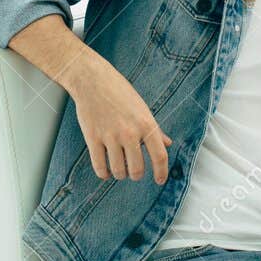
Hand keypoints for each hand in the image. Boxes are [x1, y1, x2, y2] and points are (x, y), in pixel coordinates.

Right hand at [68, 54, 172, 184]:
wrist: (93, 80)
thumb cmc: (120, 92)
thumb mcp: (142, 108)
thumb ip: (155, 129)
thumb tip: (167, 143)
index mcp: (146, 124)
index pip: (160, 156)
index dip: (161, 173)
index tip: (159, 180)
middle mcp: (130, 132)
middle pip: (137, 170)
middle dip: (136, 175)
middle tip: (134, 172)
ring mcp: (110, 136)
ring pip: (118, 171)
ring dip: (120, 174)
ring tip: (119, 169)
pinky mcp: (93, 138)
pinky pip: (100, 167)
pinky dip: (104, 174)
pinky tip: (105, 171)